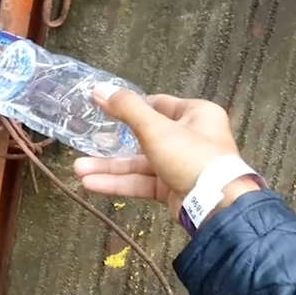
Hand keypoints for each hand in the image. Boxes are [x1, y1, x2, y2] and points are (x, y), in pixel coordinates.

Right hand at [73, 87, 259, 222]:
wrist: (216, 205)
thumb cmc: (193, 157)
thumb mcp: (156, 128)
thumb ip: (126, 108)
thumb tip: (99, 89)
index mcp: (196, 115)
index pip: (158, 104)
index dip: (130, 106)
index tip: (103, 107)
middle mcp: (190, 138)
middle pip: (143, 136)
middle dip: (111, 144)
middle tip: (85, 143)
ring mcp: (181, 165)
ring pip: (139, 163)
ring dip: (109, 168)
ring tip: (78, 170)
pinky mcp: (173, 188)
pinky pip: (142, 183)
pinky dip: (119, 183)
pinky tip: (92, 184)